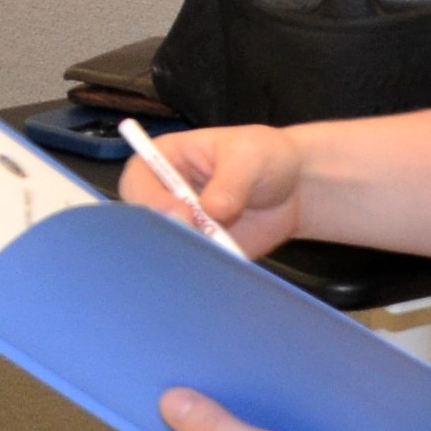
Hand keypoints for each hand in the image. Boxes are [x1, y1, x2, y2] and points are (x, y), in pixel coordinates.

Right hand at [121, 125, 306, 256]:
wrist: (294, 189)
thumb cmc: (264, 157)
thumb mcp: (249, 157)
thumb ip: (231, 181)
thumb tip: (213, 209)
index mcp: (165, 161)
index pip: (137, 181)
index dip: (149, 198)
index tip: (181, 212)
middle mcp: (165, 197)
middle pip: (143, 222)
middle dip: (166, 232)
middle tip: (200, 238)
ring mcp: (182, 228)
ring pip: (166, 248)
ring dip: (187, 255)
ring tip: (222, 251)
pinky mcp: (199, 253)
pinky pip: (192, 268)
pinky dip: (203, 272)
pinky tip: (224, 268)